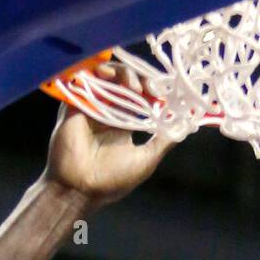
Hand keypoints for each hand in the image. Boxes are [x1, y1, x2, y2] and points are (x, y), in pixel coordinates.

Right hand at [43, 64, 173, 208]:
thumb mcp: (146, 160)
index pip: (141, 96)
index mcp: (124, 123)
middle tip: (151, 90)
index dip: (153, 90)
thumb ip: (164, 142)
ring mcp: (91, 104)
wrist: (80, 189)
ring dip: (124, 73)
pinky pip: (85, 76)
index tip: (163, 96)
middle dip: (142, 80)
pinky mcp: (74, 101)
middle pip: (126, 81)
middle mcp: (108, 110)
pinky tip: (109, 75)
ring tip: (134, 86)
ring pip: (109, 74)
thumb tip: (185, 127)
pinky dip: (98, 70)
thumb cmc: (112, 181)